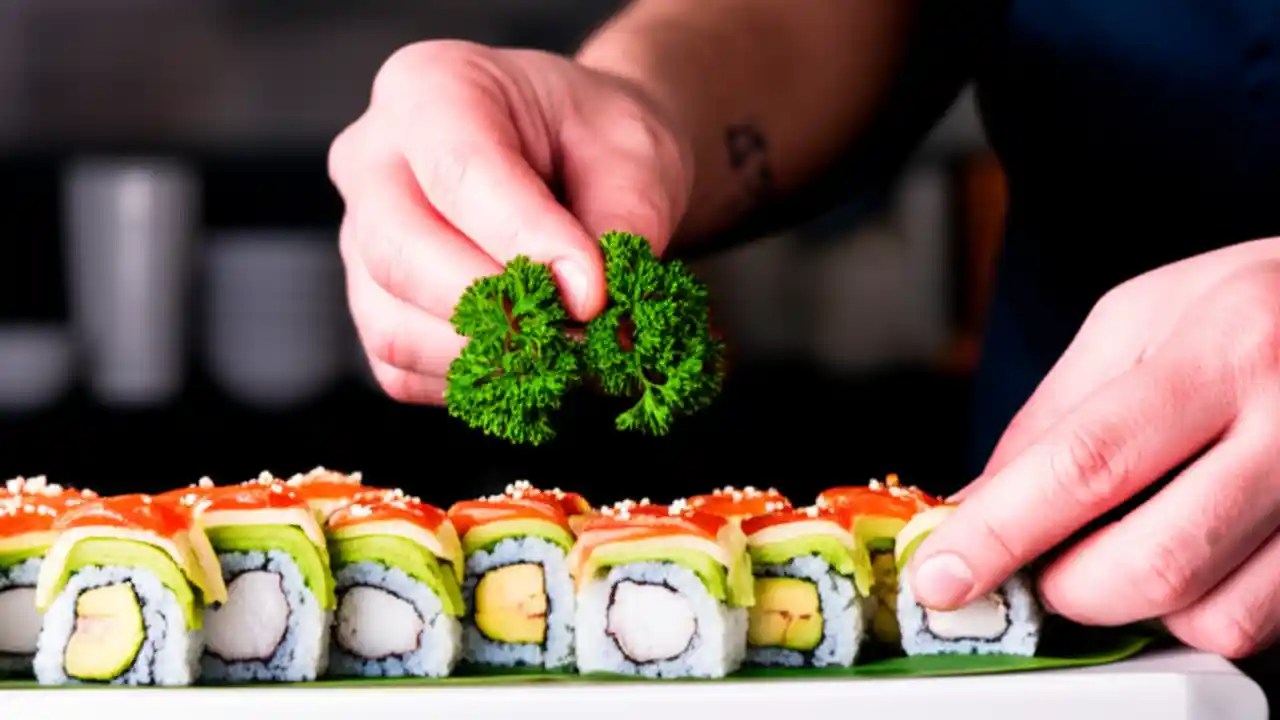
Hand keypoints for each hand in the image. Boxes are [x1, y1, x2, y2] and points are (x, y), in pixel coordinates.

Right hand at [329, 40, 692, 403]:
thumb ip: (622, 223)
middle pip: (401, 255)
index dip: (526, 243)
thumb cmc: (600, 142)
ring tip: (570, 348)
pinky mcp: (372, 306)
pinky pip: (403, 369)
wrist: (581, 159)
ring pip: (394, 327)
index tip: (592, 293)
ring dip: (491, 358)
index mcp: (430, 87)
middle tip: (582, 333)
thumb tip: (590, 310)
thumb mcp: (637, 156)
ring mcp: (360, 238)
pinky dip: (475, 380)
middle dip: (499, 312)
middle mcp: (372, 159)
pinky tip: (531, 358)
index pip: (459, 173)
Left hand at [907, 237, 1279, 657]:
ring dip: (1134, 607)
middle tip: (1037, 564)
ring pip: (1212, 615)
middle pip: (1152, 562)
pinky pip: (1257, 625)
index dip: (1001, 531)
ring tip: (1121, 545)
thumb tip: (974, 505)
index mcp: (1223, 350)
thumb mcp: (1136, 320)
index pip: (1089, 463)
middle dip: (1064, 588)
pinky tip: (1182, 557)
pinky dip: (1195, 612)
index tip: (941, 575)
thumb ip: (1052, 415)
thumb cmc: (1246, 306)